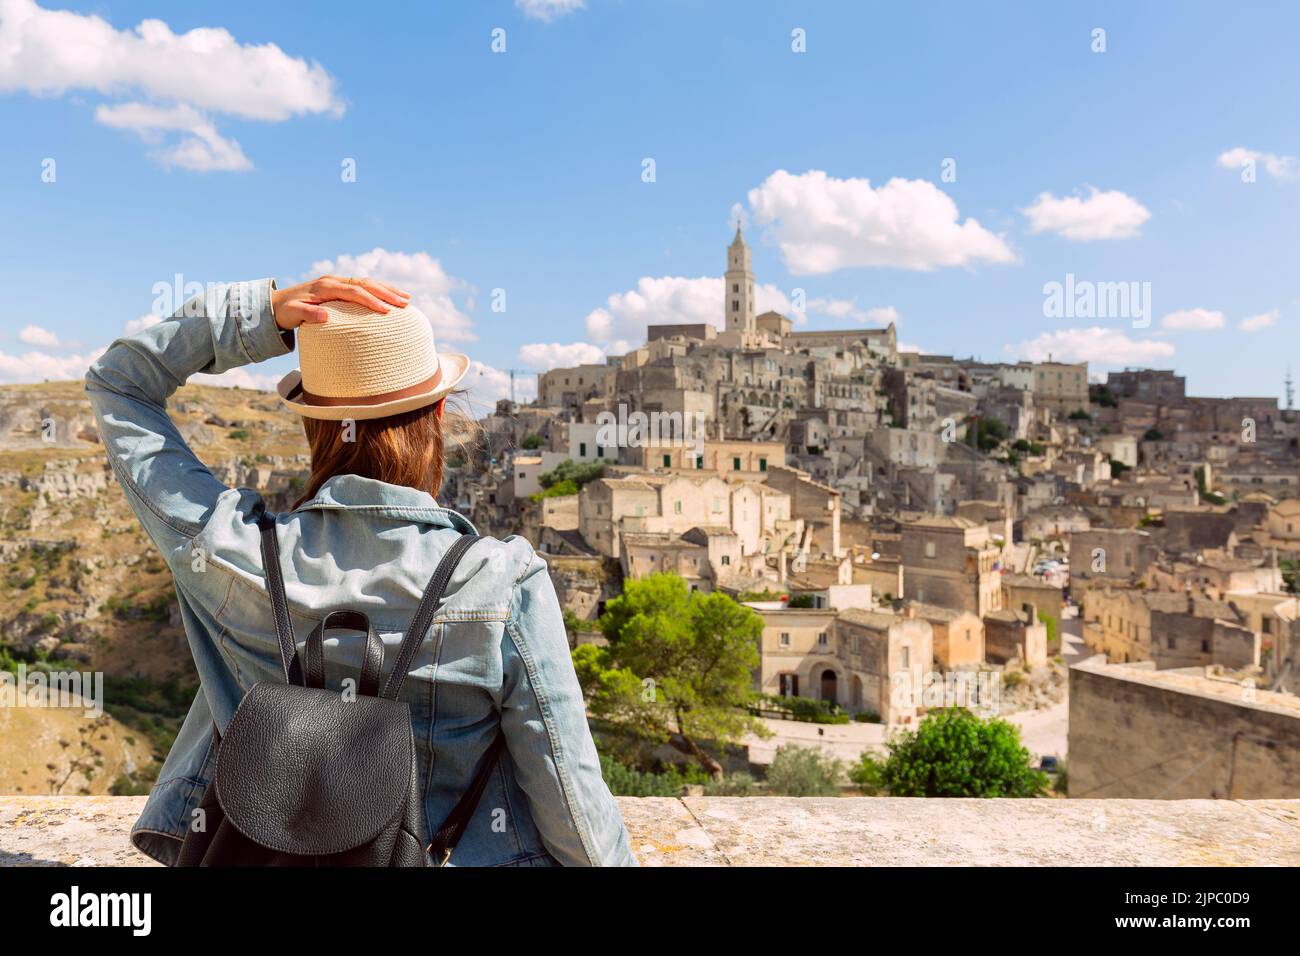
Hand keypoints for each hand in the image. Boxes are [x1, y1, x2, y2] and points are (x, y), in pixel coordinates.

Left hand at [271, 275, 410, 330]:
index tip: (386, 311)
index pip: (353, 291)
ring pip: (367, 282)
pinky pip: (363, 286)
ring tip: (407, 298)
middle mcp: (333, 280)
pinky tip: (392, 296)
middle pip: (365, 283)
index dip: (371, 300)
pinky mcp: (339, 286)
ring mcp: (337, 281)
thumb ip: (308, 315)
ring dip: (387, 289)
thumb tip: (326, 316)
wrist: (277, 303)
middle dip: (387, 292)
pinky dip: (379, 290)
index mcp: (325, 286)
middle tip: (405, 302)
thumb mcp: (293, 314)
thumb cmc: (286, 312)